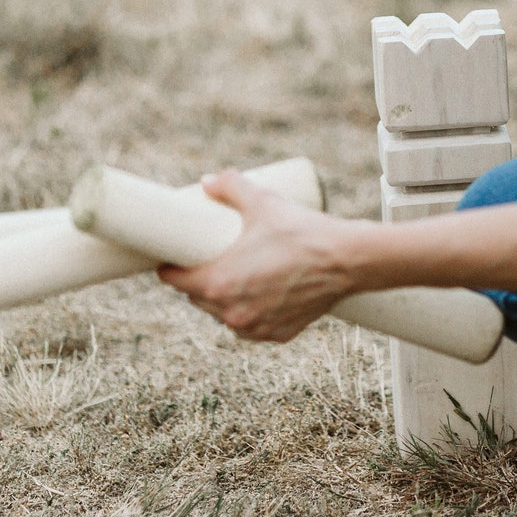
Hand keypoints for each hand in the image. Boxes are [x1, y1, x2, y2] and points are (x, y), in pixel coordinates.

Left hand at [157, 170, 358, 342]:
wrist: (347, 260)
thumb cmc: (301, 231)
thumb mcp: (262, 202)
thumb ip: (230, 187)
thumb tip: (207, 181)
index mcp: (218, 283)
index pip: (174, 281)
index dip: (169, 268)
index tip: (173, 258)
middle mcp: (232, 313)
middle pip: (198, 298)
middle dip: (199, 281)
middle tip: (209, 259)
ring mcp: (255, 328)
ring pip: (224, 315)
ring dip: (223, 300)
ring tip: (234, 277)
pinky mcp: (277, 335)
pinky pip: (252, 326)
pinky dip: (251, 313)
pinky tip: (257, 297)